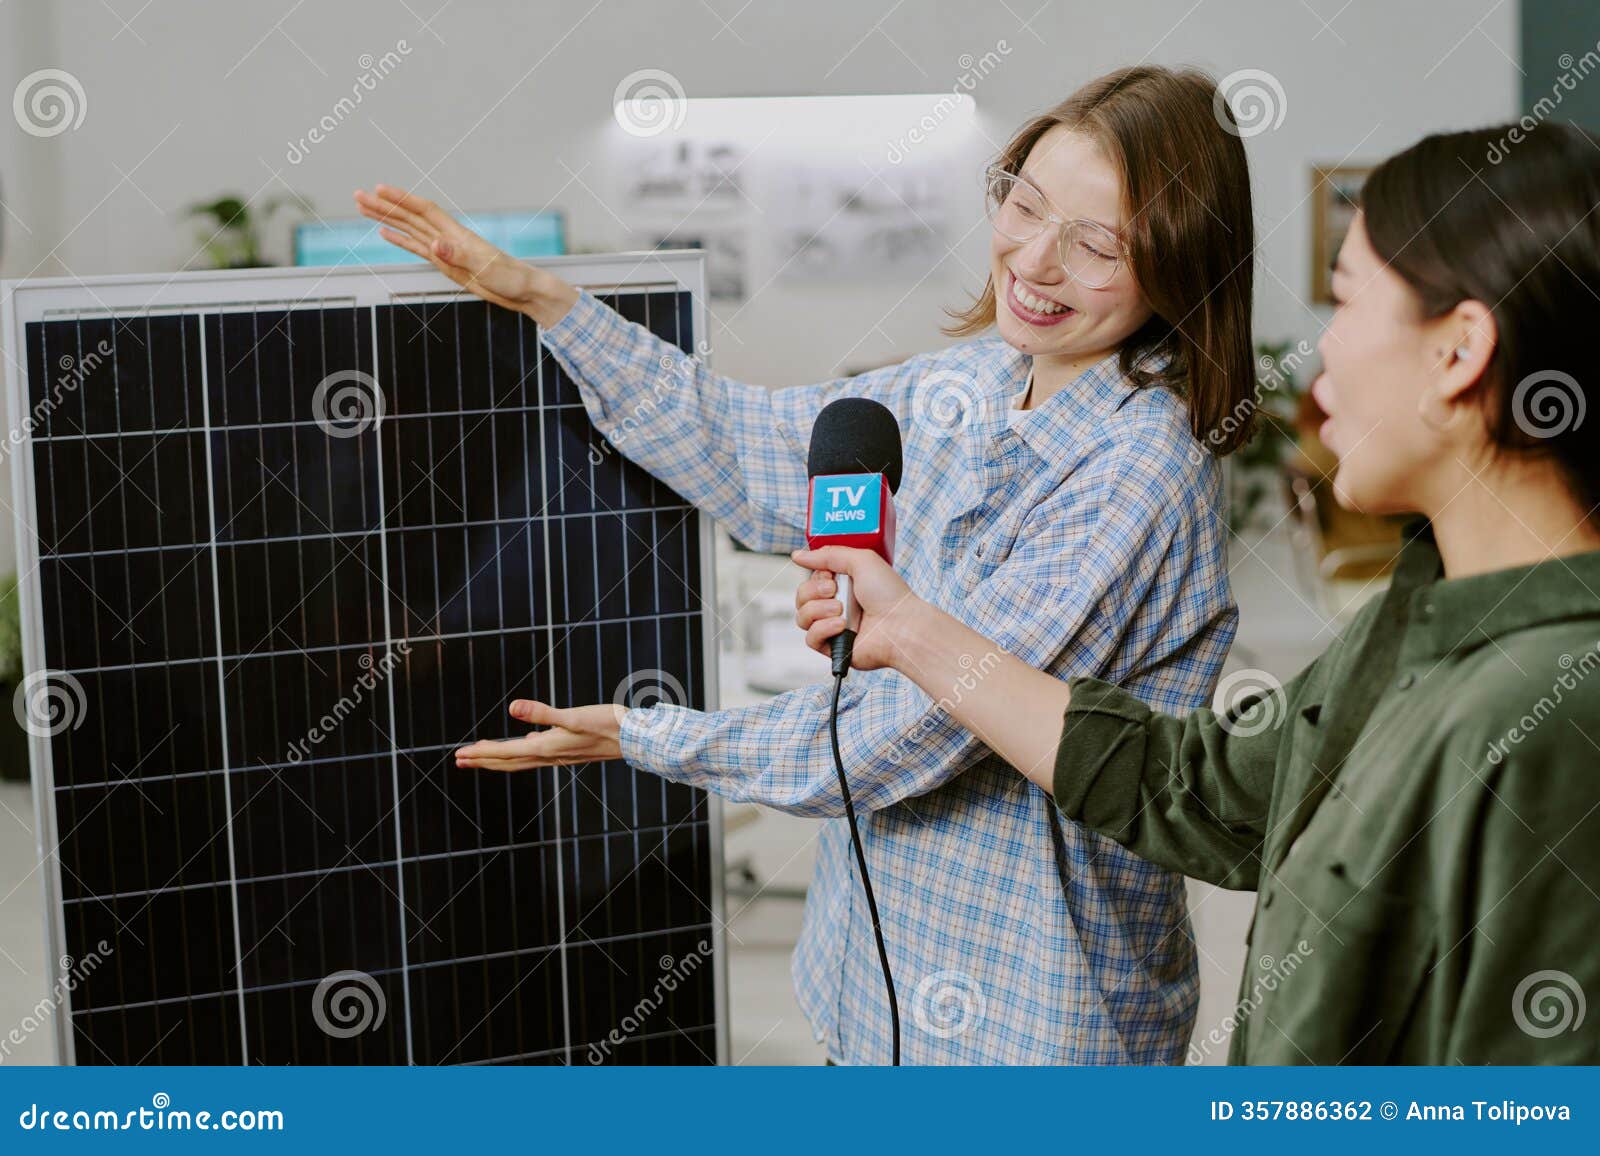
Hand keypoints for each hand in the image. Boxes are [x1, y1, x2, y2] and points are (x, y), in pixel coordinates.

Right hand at [352, 185, 577, 324]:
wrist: (524, 291)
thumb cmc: (511, 279)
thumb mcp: (485, 269)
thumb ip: (460, 256)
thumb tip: (434, 244)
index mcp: (457, 235)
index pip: (424, 211)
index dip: (401, 199)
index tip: (378, 189)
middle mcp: (448, 237)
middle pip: (410, 216)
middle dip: (384, 205)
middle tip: (357, 195)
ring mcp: (445, 249)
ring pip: (409, 229)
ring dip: (387, 218)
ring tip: (363, 208)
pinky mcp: (446, 263)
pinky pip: (417, 247)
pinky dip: (400, 239)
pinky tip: (386, 233)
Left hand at [454, 700, 623, 770]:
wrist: (635, 739)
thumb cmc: (607, 725)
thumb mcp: (573, 716)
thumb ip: (542, 712)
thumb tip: (512, 708)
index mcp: (546, 748)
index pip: (505, 753)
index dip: (482, 753)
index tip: (461, 755)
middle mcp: (550, 755)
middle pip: (509, 762)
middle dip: (483, 760)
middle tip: (460, 760)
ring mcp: (559, 754)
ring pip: (522, 760)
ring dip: (500, 758)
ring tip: (483, 755)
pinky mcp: (568, 749)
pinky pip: (537, 754)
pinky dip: (523, 752)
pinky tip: (526, 744)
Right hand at [790, 546, 925, 671]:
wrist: (901, 626)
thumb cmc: (889, 594)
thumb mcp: (861, 560)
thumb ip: (828, 555)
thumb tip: (798, 555)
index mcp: (843, 585)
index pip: (811, 579)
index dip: (817, 577)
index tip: (832, 576)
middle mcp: (837, 605)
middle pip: (802, 597)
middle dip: (815, 591)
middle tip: (835, 591)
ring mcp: (833, 627)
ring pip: (802, 616)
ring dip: (820, 610)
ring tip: (842, 611)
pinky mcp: (833, 648)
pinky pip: (810, 638)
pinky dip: (823, 629)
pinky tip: (841, 626)